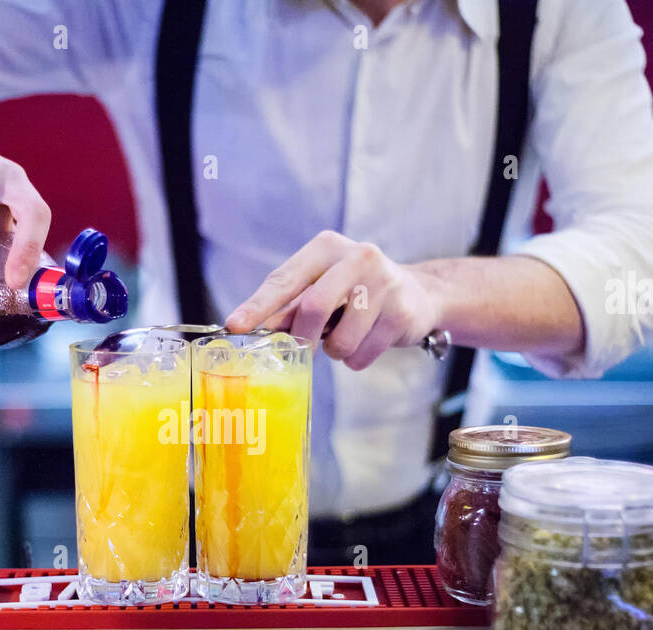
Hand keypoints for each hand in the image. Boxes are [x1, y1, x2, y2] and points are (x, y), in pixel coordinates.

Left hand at [225, 231, 442, 369]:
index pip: (284, 279)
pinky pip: (363, 354)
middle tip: (301, 350)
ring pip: (340, 340)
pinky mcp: (402, 311)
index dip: (258, 306)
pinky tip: (368, 341)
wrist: (418, 294)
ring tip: (346, 337)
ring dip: (335, 351)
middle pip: (314, 307)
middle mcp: (358, 256)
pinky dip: (356, 359)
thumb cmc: (356, 293)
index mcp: (327, 247)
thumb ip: (288, 306)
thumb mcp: (321, 289)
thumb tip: (246, 326)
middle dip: (303, 337)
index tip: (234, 326)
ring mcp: (384, 282)